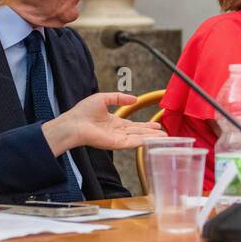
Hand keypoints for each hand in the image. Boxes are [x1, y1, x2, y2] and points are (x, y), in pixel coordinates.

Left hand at [43, 92, 164, 152]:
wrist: (74, 123)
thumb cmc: (83, 112)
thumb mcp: (103, 98)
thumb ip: (119, 97)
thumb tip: (134, 99)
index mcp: (113, 123)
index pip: (133, 126)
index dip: (145, 126)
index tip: (157, 125)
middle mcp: (117, 132)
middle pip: (139, 133)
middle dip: (152, 133)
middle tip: (165, 133)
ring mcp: (117, 138)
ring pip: (139, 138)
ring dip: (152, 138)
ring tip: (165, 137)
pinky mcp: (117, 143)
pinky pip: (134, 142)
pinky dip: (145, 141)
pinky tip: (154, 140)